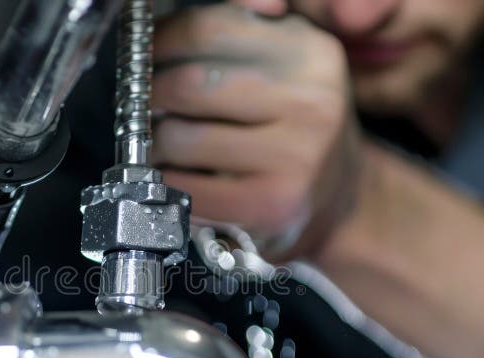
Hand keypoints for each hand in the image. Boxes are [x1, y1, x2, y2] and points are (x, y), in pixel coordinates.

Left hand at [151, 2, 364, 261]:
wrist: (338, 196)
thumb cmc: (293, 125)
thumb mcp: (283, 66)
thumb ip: (236, 35)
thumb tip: (167, 26)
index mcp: (310, 53)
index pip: (209, 31)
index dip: (162, 43)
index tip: (147, 58)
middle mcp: (310, 102)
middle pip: (187, 85)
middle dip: (150, 97)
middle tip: (146, 107)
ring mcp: (294, 158)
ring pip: (180, 138)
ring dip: (155, 145)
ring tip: (163, 146)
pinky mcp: (271, 205)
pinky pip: (186, 188)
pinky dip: (168, 183)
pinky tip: (177, 178)